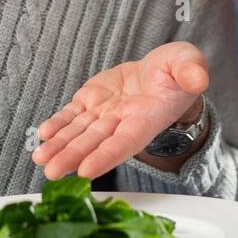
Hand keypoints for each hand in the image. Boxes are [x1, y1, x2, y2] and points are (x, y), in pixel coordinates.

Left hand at [31, 41, 208, 179]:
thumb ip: (192, 71)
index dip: (106, 156)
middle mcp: (123, 121)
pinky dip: (58, 125)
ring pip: (79, 132)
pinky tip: (43, 134)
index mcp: (147, 118)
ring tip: (40, 158)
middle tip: (52, 172)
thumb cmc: (178, 71)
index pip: (125, 142)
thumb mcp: (189, 64)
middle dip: (72, 157)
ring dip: (59, 146)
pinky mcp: (92, 101)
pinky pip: (72, 115)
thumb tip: (198, 78)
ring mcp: (105, 113)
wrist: (161, 71)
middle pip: (95, 143)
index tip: (87, 170)